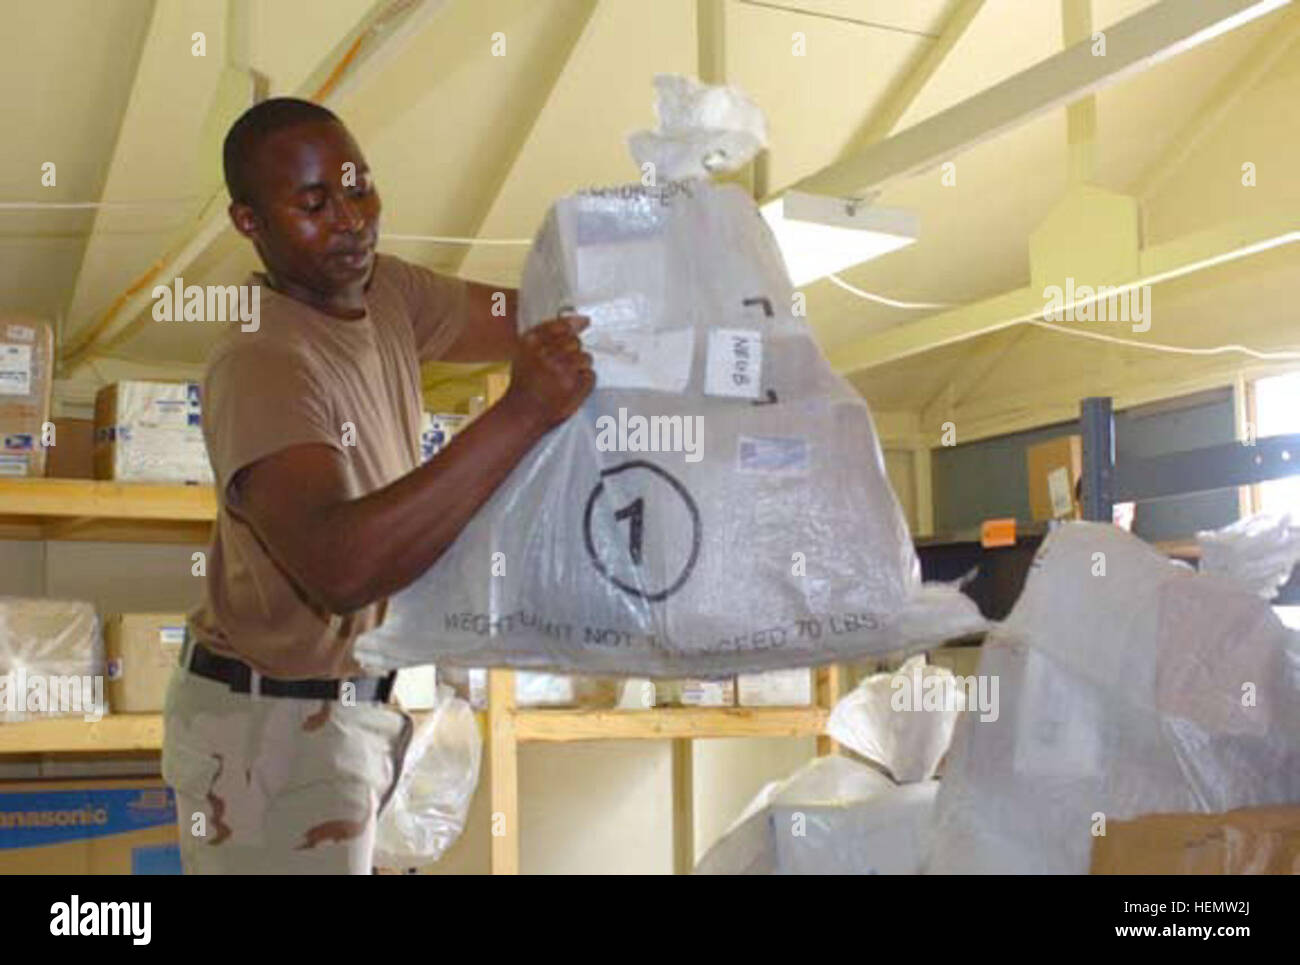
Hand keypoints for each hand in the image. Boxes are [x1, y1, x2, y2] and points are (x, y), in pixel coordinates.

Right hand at [505, 315, 594, 429]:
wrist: (522, 413)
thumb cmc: (525, 381)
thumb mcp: (525, 351)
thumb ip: (549, 332)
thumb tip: (583, 319)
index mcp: (531, 342)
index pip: (561, 326)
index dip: (571, 327)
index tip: (582, 324)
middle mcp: (547, 353)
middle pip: (575, 342)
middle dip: (571, 352)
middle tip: (559, 366)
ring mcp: (562, 370)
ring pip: (586, 358)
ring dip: (578, 368)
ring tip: (563, 379)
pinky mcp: (574, 386)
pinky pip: (590, 376)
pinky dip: (583, 382)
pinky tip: (569, 388)